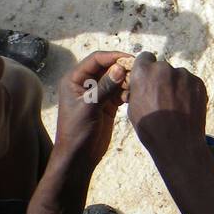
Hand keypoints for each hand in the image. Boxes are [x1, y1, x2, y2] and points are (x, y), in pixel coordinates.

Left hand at [55, 51, 130, 166]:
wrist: (79, 156)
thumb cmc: (77, 131)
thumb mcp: (90, 107)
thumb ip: (105, 87)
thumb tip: (120, 68)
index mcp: (74, 79)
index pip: (96, 60)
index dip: (113, 57)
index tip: (130, 59)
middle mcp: (85, 83)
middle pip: (107, 68)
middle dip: (122, 68)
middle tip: (139, 72)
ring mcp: (97, 94)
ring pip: (115, 79)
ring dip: (126, 81)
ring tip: (137, 86)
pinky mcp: (107, 104)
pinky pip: (119, 92)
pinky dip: (127, 92)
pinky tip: (133, 97)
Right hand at [126, 53, 209, 153]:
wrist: (177, 142)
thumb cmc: (151, 128)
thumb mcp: (133, 108)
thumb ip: (137, 89)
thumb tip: (140, 85)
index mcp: (143, 72)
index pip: (145, 57)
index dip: (146, 67)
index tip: (148, 77)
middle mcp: (164, 68)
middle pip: (162, 67)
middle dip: (162, 78)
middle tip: (163, 96)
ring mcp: (183, 75)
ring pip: (178, 75)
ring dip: (177, 85)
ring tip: (176, 106)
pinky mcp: (198, 83)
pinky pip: (192, 83)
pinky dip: (189, 92)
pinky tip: (186, 107)